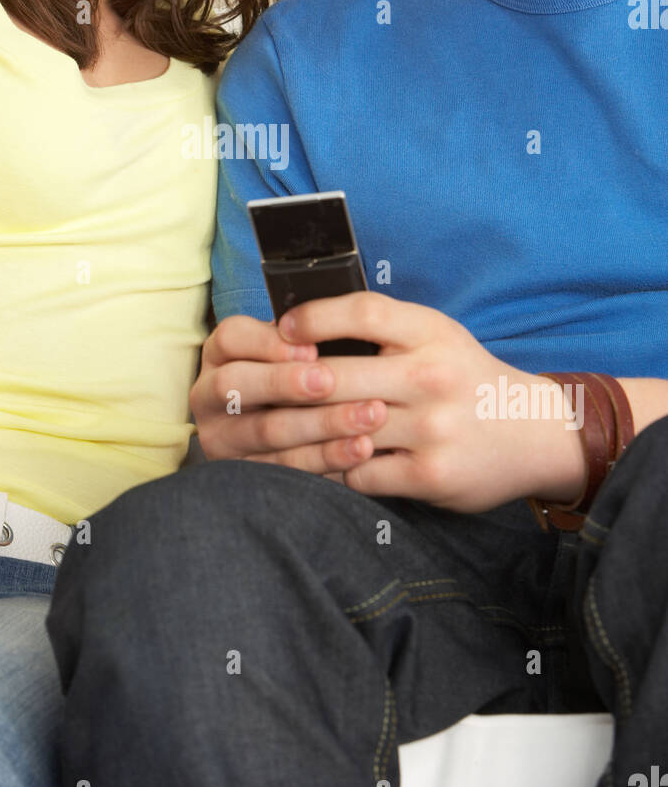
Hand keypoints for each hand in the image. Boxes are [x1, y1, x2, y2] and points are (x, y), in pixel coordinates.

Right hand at [190, 314, 388, 475]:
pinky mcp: (247, 473)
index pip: (231, 338)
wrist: (289, 433)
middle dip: (285, 383)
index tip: (311, 348)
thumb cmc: (295, 374)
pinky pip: (287, 468)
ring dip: (321, 423)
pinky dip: (328, 456)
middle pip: (236, 385)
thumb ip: (303, 341)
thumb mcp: (289, 351)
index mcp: (221, 354)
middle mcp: (209, 395)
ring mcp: (223, 438)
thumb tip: (340, 325)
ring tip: (368, 414)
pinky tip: (361, 446)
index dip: (267, 342)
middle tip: (329, 380)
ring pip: (266, 430)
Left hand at [274, 294, 586, 511]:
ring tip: (264, 430)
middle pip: (337, 376)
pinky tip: (310, 465)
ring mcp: (431, 429)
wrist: (533, 432)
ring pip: (340, 429)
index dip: (314, 316)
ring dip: (299, 433)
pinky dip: (330, 470)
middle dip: (289, 384)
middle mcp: (431, 376)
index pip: (363, 311)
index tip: (284, 328)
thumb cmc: (466, 377)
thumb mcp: (434, 335)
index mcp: (430, 332)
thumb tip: (300, 325)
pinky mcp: (430, 475)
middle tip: (254, 389)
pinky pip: (359, 474)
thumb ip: (381, 328)